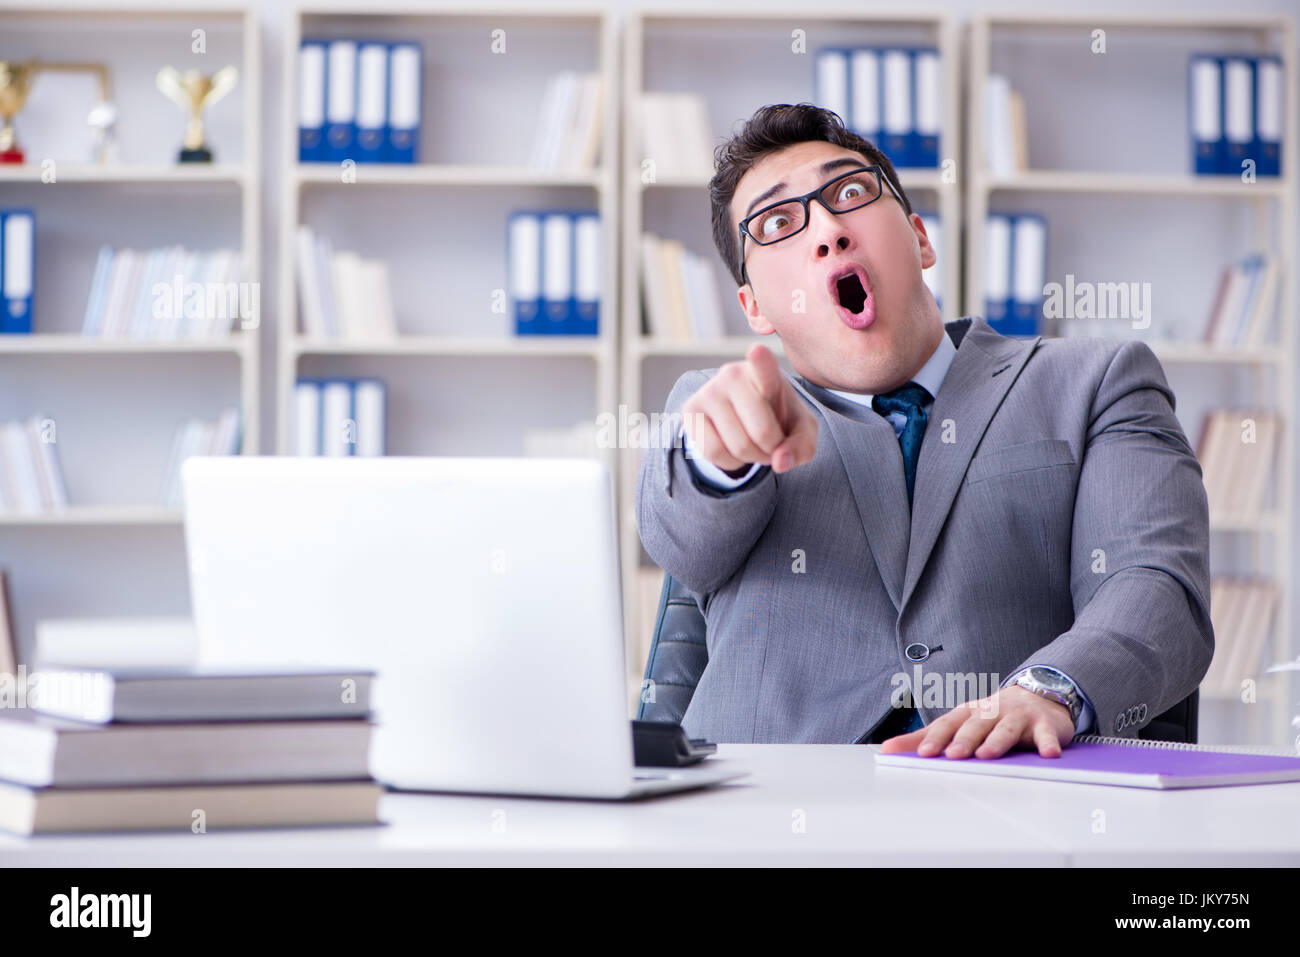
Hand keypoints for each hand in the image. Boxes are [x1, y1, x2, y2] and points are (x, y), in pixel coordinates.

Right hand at [680, 343, 818, 474]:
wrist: (745, 416)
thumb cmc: (777, 417)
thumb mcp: (800, 430)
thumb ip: (801, 446)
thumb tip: (779, 463)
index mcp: (767, 371)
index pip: (764, 365)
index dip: (760, 360)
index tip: (757, 350)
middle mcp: (734, 374)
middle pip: (762, 432)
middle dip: (772, 450)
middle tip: (772, 445)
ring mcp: (709, 390)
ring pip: (738, 446)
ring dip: (753, 459)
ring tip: (755, 446)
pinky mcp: (690, 410)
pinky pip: (713, 453)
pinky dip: (730, 463)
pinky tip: (734, 450)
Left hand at [878, 685, 1075, 758]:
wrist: (1036, 697)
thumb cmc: (990, 716)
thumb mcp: (957, 723)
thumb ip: (924, 737)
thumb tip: (887, 749)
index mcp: (967, 713)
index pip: (948, 724)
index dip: (936, 738)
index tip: (923, 753)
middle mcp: (990, 711)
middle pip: (975, 725)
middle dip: (964, 739)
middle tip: (953, 756)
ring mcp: (1017, 716)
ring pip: (1006, 728)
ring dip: (997, 741)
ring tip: (987, 754)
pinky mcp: (1043, 724)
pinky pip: (1046, 734)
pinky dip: (1047, 743)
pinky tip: (1048, 754)